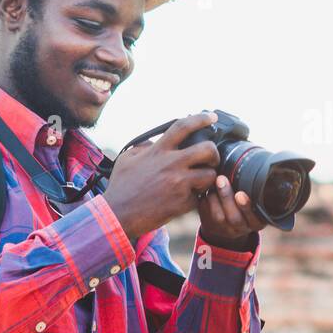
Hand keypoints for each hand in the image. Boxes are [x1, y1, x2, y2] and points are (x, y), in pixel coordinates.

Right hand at [101, 112, 220, 240]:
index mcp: (158, 151)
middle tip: (210, 159)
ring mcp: (179, 184)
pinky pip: (200, 196)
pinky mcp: (183, 203)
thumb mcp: (127, 159)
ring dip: (208, 178)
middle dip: (214, 153)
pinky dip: (196, 197)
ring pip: (210, 175)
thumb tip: (155, 141)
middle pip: (208, 149)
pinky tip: (186, 198)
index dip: (200, 119)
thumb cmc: (122, 187)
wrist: (119, 215)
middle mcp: (171, 164)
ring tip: (197, 182)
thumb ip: (144, 147)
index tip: (212, 117)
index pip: (183, 127)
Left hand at [198, 174, 267, 248]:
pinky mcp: (211, 227)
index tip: (240, 194)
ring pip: (218, 217)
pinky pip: (206, 215)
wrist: (229, 221)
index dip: (247, 207)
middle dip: (227, 197)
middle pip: (234, 218)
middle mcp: (242, 229)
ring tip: (213, 183)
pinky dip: (205, 201)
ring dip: (214, 198)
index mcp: (257, 222)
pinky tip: (206, 190)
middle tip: (221, 179)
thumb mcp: (255, 200)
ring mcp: (226, 230)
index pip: (255, 219)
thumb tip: (250, 167)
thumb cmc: (244, 204)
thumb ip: (254, 191)